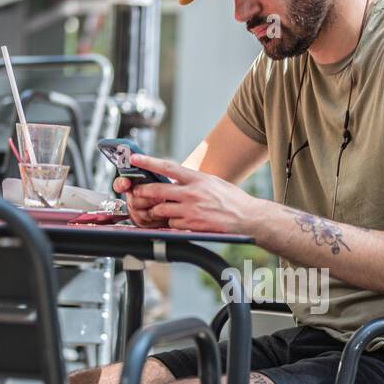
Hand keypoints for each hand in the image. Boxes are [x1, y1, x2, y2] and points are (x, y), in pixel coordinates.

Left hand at [114, 155, 262, 233]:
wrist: (247, 218)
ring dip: (156, 211)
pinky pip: (172, 224)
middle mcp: (192, 193)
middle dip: (143, 191)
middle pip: (157, 190)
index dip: (148, 162)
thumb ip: (193, 180)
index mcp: (197, 178)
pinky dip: (170, 223)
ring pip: (160, 209)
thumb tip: (177, 177)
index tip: (135, 158)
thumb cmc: (232, 200)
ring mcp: (191, 210)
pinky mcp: (192, 225)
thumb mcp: (213, 182)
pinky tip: (177, 221)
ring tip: (157, 211)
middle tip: (136, 192)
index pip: (167, 166)